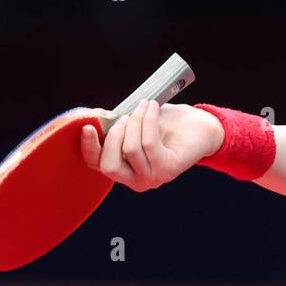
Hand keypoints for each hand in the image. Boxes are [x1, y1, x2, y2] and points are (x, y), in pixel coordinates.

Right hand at [80, 101, 222, 192]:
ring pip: (130, 150)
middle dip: (115, 135)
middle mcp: (136, 180)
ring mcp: (153, 178)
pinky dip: (148, 121)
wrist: (198, 125)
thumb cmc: (164, 124)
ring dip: (135, 122)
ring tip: (145, 105)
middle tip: (126, 116)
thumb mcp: (135, 122)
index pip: (97, 165)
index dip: (89, 148)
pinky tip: (152, 108)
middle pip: (110, 164)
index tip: (87, 126)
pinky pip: (149, 144)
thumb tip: (93, 116)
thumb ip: (115, 123)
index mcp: (123, 169)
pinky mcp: (169, 170)